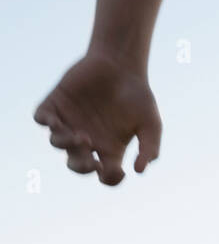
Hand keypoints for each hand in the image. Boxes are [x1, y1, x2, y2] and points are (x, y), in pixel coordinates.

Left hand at [34, 49, 161, 184]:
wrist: (121, 64)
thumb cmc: (139, 96)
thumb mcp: (151, 125)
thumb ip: (150, 148)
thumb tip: (139, 171)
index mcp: (109, 150)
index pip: (106, 175)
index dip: (111, 179)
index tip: (119, 171)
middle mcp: (87, 140)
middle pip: (77, 165)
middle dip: (82, 168)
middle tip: (92, 163)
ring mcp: (69, 122)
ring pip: (58, 142)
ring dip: (67, 144)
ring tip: (82, 137)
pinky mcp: (56, 104)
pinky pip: (41, 118)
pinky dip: (45, 121)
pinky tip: (54, 121)